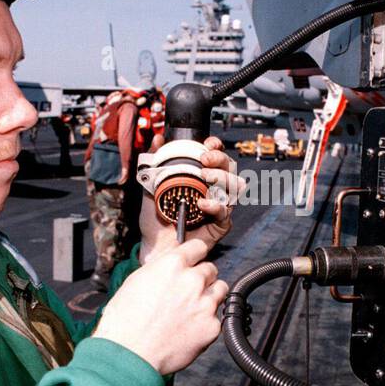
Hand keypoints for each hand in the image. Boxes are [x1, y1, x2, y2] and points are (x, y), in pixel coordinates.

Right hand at [93, 238, 228, 374]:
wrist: (130, 354)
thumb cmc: (125, 320)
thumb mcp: (136, 281)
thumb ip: (161, 268)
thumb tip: (173, 263)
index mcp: (173, 264)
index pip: (198, 247)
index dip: (195, 255)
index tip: (193, 262)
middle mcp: (193, 280)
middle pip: (210, 270)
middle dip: (201, 279)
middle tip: (187, 293)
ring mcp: (205, 304)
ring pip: (220, 290)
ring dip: (209, 296)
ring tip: (190, 310)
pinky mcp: (212, 327)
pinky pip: (216, 319)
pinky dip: (205, 323)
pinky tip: (188, 330)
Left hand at [138, 135, 245, 262]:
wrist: (153, 246)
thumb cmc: (155, 220)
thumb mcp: (150, 187)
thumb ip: (155, 162)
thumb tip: (158, 138)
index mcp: (199, 179)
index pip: (215, 158)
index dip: (216, 148)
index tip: (208, 143)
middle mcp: (212, 191)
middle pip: (229, 169)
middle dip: (220, 159)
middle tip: (205, 159)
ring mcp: (218, 208)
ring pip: (234, 187)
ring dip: (222, 178)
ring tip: (205, 177)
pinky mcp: (219, 226)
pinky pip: (225, 213)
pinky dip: (216, 206)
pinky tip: (203, 203)